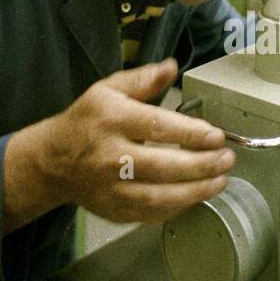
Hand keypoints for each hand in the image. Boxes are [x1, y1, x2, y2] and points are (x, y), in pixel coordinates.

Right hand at [3, 58, 234, 230]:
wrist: (53, 162)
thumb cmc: (86, 122)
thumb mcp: (107, 91)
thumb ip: (142, 80)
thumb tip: (171, 67)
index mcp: (111, 121)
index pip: (157, 127)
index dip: (191, 133)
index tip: (216, 136)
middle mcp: (110, 156)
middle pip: (163, 166)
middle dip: (201, 165)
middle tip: (226, 159)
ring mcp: (111, 188)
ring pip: (159, 197)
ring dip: (196, 191)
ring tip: (220, 181)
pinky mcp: (114, 210)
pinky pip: (151, 214)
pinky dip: (178, 207)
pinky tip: (197, 195)